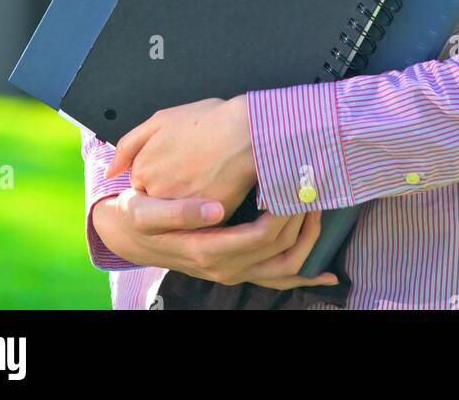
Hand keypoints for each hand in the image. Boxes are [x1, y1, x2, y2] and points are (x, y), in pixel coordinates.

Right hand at [93, 189, 337, 288]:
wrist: (130, 233)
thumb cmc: (138, 214)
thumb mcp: (144, 210)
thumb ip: (178, 212)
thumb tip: (215, 210)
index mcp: (207, 250)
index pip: (261, 236)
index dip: (284, 211)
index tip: (295, 179)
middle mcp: (225, 268)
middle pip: (281, 250)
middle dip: (302, 216)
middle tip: (312, 182)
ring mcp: (234, 271)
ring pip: (285, 267)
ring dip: (309, 239)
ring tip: (318, 204)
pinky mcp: (238, 268)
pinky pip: (277, 280)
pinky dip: (305, 277)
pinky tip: (327, 273)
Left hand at [104, 96, 256, 220]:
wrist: (248, 131)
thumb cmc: (209, 120)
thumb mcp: (161, 119)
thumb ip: (129, 144)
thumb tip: (110, 171)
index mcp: (144, 170)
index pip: (144, 179)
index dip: (163, 165)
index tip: (181, 155)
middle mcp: (158, 194)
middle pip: (159, 196)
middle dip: (174, 182)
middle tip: (197, 162)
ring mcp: (182, 210)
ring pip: (179, 210)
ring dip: (190, 195)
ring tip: (209, 171)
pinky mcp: (208, 220)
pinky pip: (203, 219)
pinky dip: (210, 205)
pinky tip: (221, 183)